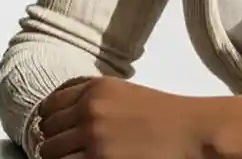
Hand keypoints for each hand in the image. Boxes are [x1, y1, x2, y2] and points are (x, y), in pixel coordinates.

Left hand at [34, 76, 213, 158]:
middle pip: (47, 131)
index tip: (53, 131)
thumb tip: (67, 118)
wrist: (193, 133)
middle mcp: (89, 110)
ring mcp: (92, 137)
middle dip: (53, 142)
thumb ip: (94, 99)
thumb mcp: (124, 94)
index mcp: (94, 89)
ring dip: (58, 158)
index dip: (49, 122)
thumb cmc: (167, 117)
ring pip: (50, 153)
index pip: (49, 106)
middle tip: (63, 152)